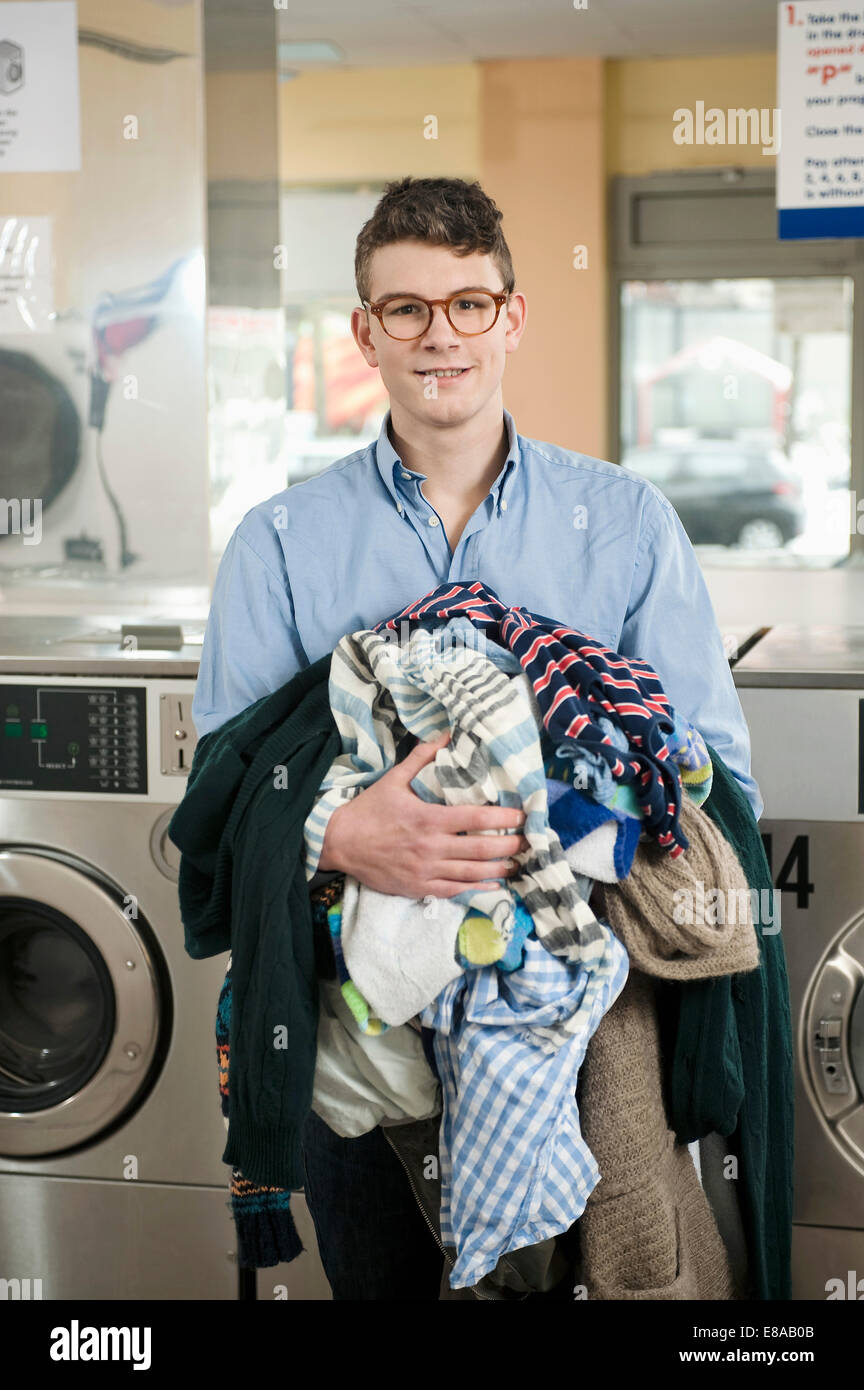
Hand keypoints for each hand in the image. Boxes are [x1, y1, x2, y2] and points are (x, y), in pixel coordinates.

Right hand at [318, 731, 529, 898]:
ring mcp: (425, 870)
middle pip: (481, 850)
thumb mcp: (394, 779)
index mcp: (428, 818)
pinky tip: (492, 885)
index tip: (521, 816)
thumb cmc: (369, 810)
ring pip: (471, 874)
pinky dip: (476, 888)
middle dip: (509, 846)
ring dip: (498, 870)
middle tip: (526, 842)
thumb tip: (446, 732)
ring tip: (516, 864)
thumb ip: (423, 757)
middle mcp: (430, 847)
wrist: (340, 843)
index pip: (476, 820)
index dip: (504, 819)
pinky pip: (454, 890)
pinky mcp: (418, 887)